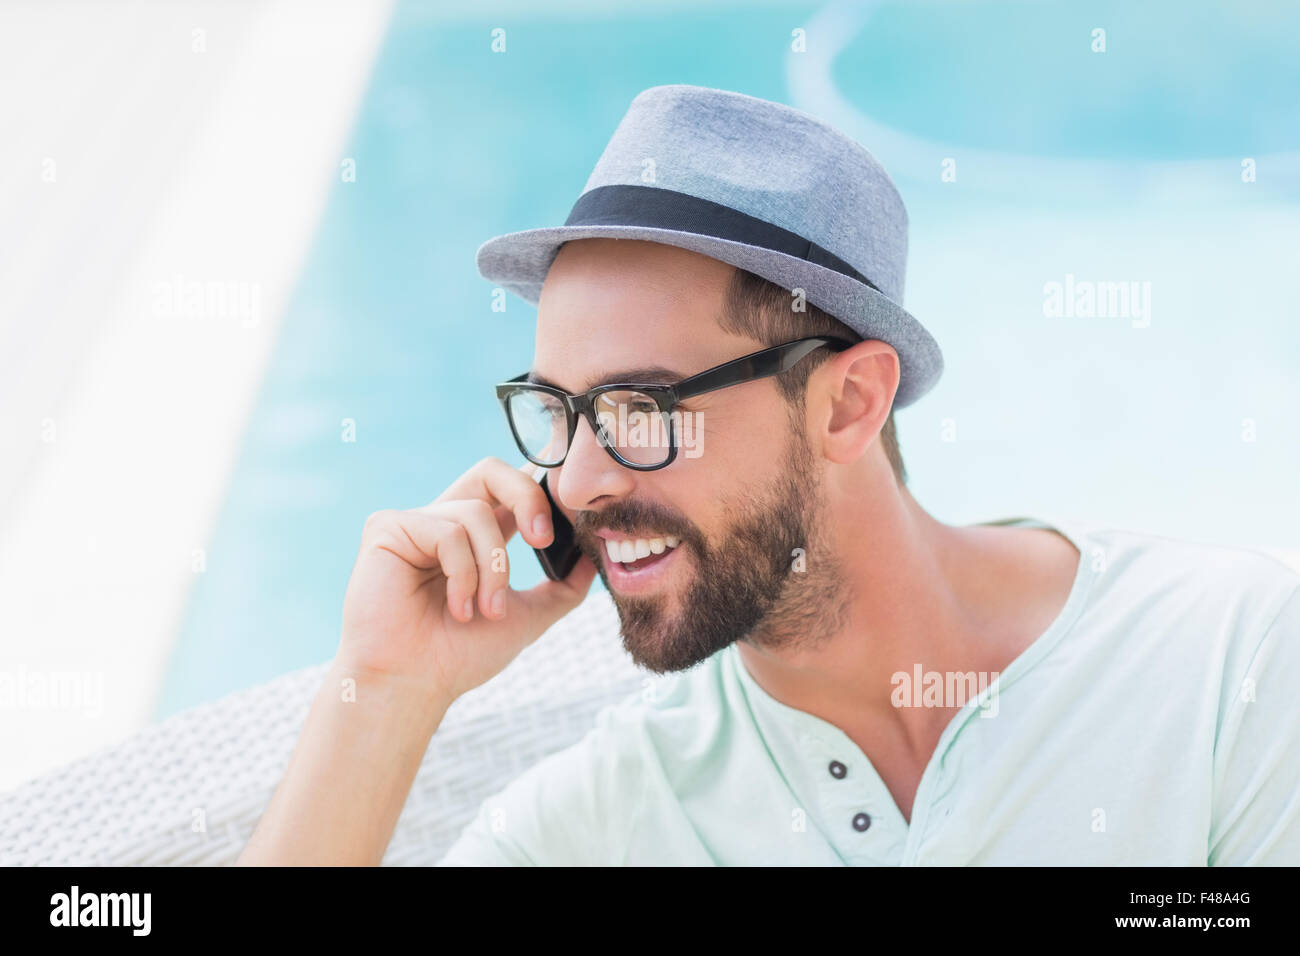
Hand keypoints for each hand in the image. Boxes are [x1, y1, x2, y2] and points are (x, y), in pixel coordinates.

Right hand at [336, 457, 596, 701]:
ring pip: (477, 513)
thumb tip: (594, 558)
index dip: (543, 494)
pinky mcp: (387, 528)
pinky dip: (463, 573)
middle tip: (543, 540)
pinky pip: (447, 530)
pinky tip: (456, 608)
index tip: (569, 528)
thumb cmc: (458, 656)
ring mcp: (414, 523)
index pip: (511, 490)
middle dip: (526, 497)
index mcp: (475, 538)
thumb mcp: (528, 617)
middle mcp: (444, 523)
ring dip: (493, 568)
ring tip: (484, 611)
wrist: (413, 685)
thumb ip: (562, 588)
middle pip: (492, 471)